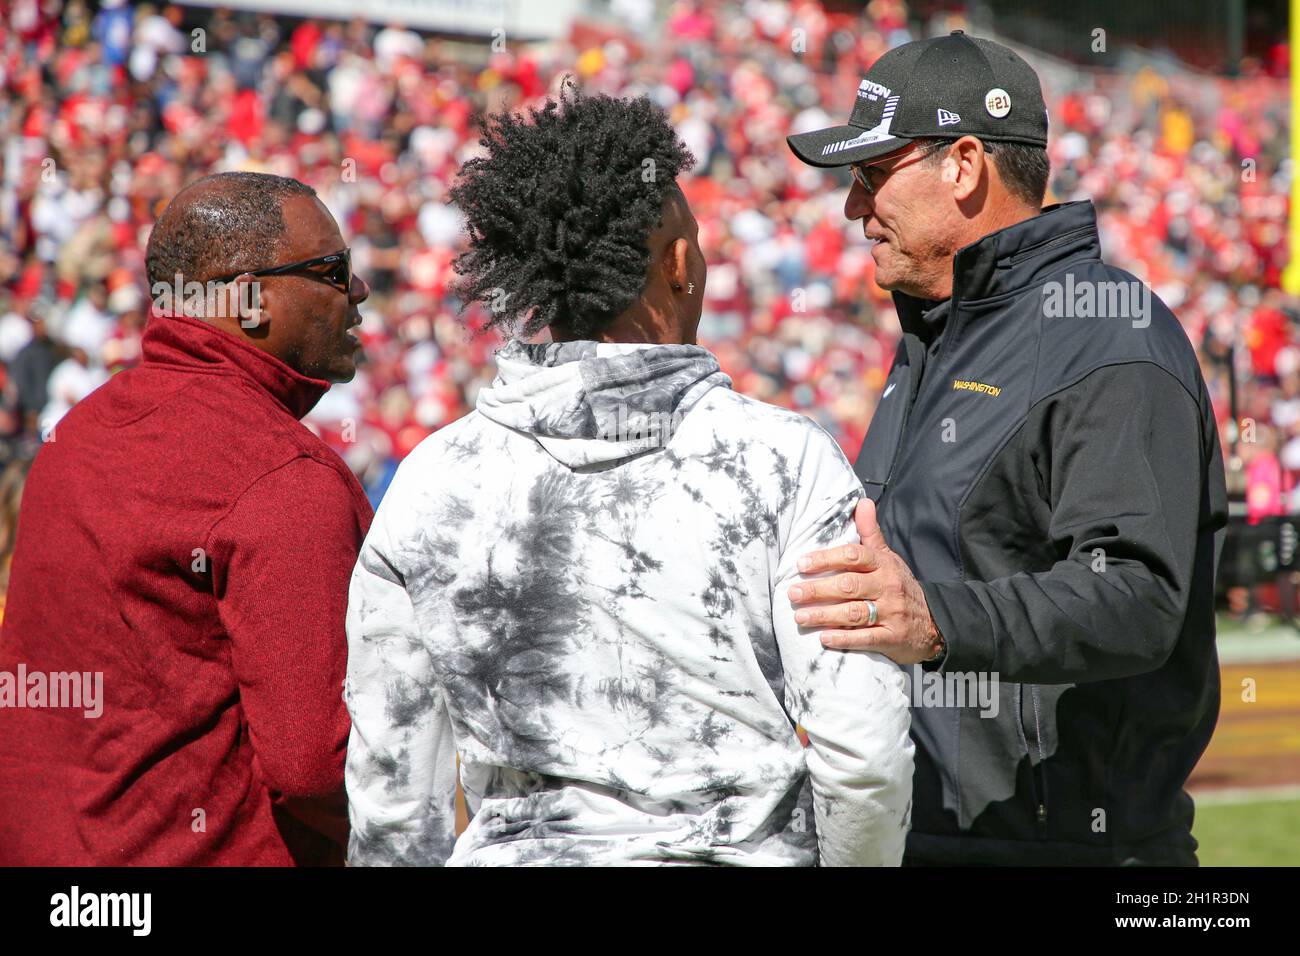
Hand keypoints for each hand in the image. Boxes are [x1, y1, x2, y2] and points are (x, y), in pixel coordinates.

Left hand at [787, 498, 943, 664]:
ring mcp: (891, 613)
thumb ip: (870, 533)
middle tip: (793, 593)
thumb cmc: (899, 586)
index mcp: (884, 565)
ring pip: (854, 613)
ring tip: (800, 617)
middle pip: (849, 585)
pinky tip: (824, 638)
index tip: (801, 564)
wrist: (934, 622)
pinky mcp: (892, 638)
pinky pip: (865, 638)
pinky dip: (844, 639)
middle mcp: (888, 587)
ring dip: (824, 615)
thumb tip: (862, 502)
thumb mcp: (888, 558)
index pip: (854, 556)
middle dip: (818, 589)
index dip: (826, 559)